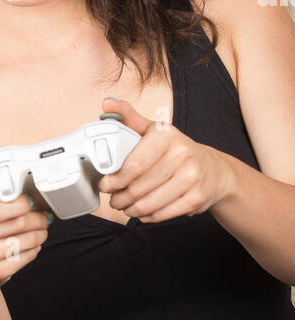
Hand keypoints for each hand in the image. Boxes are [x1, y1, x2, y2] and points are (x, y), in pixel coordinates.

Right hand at [0, 152, 49, 293]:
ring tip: (42, 229)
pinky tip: (33, 244)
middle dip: (37, 219)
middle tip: (45, 216)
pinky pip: (21, 259)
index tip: (34, 201)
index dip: (23, 204)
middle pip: (15, 224)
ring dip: (39, 234)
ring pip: (22, 242)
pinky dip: (33, 250)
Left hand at [98, 97, 232, 221]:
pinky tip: (141, 211)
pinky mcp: (197, 199)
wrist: (214, 171)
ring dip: (130, 209)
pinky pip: (162, 214)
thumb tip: (107, 103)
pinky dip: (147, 216)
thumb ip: (128, 117)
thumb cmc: (176, 150)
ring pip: (148, 204)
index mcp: (167, 137)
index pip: (134, 165)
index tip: (105, 184)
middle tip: (113, 199)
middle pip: (138, 187)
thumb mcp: (155, 130)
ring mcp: (192, 178)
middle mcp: (182, 155)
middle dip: (119, 197)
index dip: (115, 179)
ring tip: (124, 206)